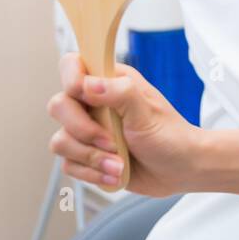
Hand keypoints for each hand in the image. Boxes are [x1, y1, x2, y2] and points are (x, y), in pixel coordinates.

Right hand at [46, 53, 198, 197]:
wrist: (180, 169)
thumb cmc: (169, 135)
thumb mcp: (147, 111)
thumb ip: (120, 93)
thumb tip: (87, 84)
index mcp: (110, 82)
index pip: (72, 65)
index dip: (71, 79)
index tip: (84, 94)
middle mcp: (94, 103)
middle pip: (59, 106)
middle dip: (84, 130)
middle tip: (112, 142)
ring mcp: (88, 130)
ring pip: (60, 141)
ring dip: (91, 158)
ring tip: (119, 165)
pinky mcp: (86, 155)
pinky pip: (69, 164)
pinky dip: (92, 173)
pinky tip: (116, 174)